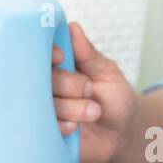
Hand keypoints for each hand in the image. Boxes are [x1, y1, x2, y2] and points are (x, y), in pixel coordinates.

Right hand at [52, 22, 138, 162]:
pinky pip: (42, 124)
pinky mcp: (46, 128)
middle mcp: (49, 82)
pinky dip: (60, 125)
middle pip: (42, 77)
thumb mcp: (108, 73)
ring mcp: (45, 106)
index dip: (48, 53)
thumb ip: (89, 54)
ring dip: (70, 107)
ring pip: (42, 102)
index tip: (61, 58)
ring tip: (94, 111)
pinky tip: (75, 127)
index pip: (43, 51)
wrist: (121, 135)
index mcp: (61, 63)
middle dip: (69, 85)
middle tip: (90, 90)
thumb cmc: (116, 99)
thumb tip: (73, 28)